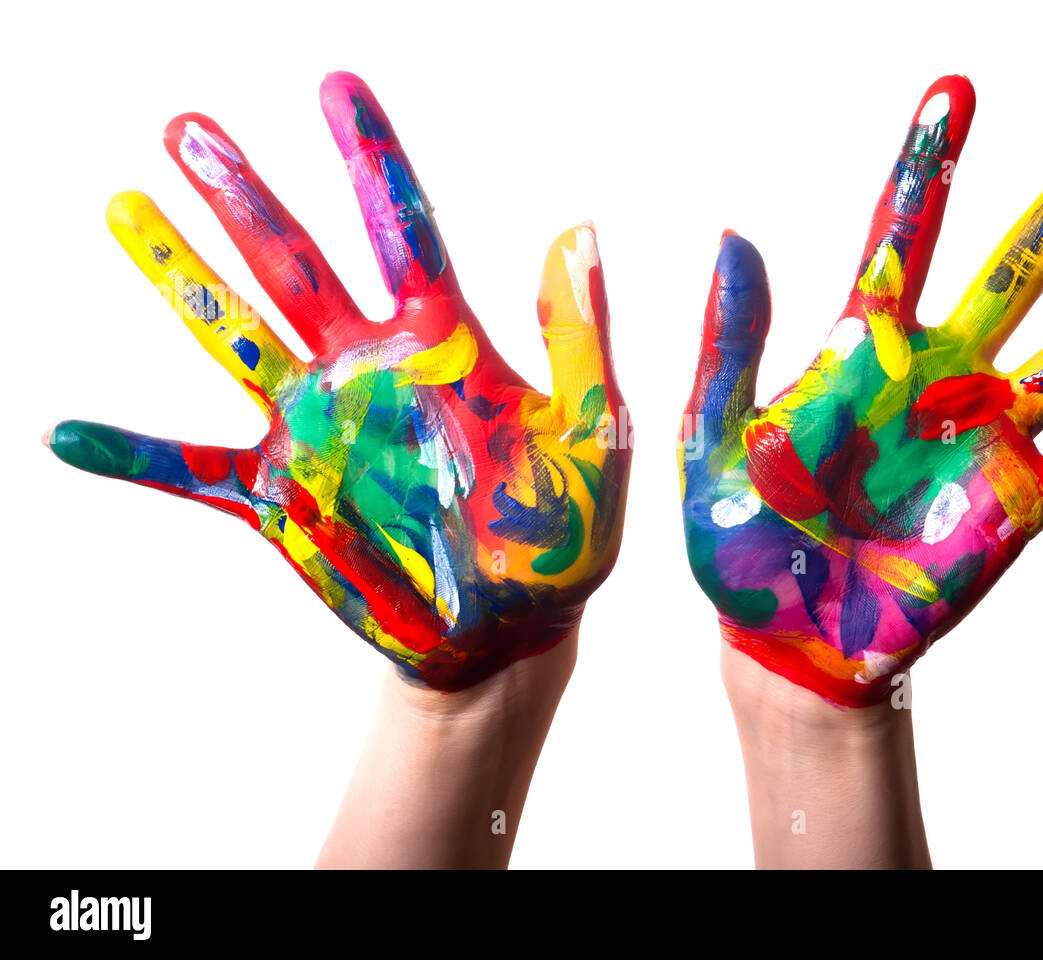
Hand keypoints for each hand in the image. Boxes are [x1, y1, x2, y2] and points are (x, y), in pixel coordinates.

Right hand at [48, 72, 630, 691]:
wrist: (513, 627)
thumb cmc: (564, 532)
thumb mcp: (589, 436)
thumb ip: (577, 338)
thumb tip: (577, 227)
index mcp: (442, 344)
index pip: (401, 228)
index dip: (369, 157)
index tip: (337, 85)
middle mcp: (366, 369)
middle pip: (294, 262)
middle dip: (242, 195)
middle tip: (185, 124)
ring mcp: (317, 428)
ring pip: (233, 335)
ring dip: (179, 278)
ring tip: (127, 208)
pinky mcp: (282, 496)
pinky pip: (193, 468)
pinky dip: (134, 453)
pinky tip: (66, 432)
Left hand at [680, 75, 1042, 706]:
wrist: (786, 637)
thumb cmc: (739, 539)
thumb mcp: (712, 439)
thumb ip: (730, 344)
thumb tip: (732, 236)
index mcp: (862, 354)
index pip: (901, 238)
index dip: (928, 167)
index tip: (955, 93)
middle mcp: (937, 380)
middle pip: (1011, 275)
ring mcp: (983, 439)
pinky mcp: (1017, 507)